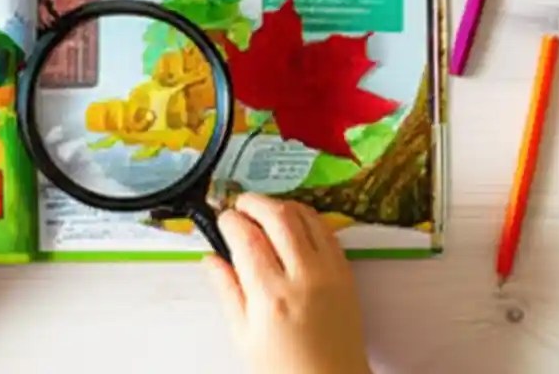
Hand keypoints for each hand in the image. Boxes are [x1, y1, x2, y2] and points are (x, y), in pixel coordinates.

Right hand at [204, 193, 370, 373]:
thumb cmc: (286, 370)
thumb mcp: (243, 335)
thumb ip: (227, 291)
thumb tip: (211, 259)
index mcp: (271, 296)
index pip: (246, 237)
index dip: (229, 220)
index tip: (222, 221)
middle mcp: (303, 278)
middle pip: (278, 215)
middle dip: (253, 202)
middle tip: (239, 206)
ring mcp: (330, 273)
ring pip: (306, 215)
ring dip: (280, 205)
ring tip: (264, 212)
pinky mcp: (346, 273)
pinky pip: (327, 230)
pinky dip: (307, 218)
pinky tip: (292, 225)